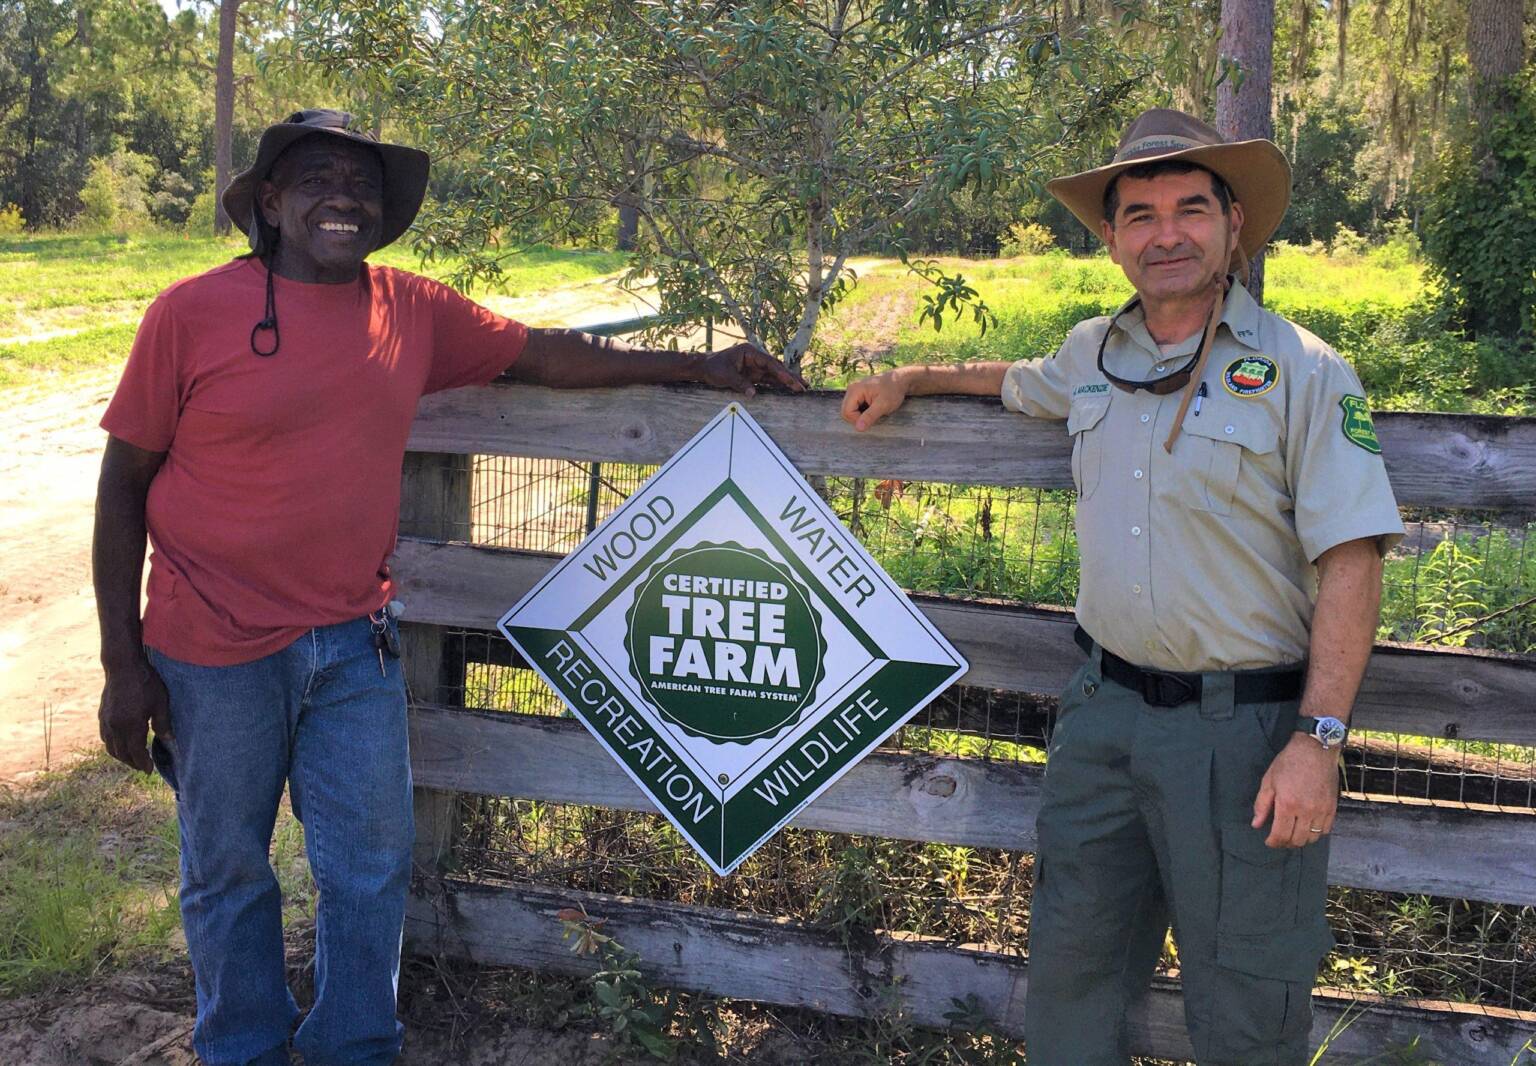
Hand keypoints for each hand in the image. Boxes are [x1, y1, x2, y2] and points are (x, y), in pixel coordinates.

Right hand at [99, 654, 171, 773]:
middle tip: (143, 767)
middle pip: (121, 753)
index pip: (135, 752)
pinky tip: (120, 744)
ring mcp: (106, 721)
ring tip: (132, 759)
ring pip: (110, 747)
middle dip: (132, 762)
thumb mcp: (160, 703)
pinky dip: (112, 745)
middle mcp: (115, 727)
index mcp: (130, 726)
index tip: (149, 770)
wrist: (123, 666)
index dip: (143, 763)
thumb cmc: (145, 683)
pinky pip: (105, 737)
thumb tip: (169, 740)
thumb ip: (163, 723)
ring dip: (121, 756)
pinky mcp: (102, 715)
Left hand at [697, 343, 805, 395]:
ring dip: (787, 382)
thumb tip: (754, 394)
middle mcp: (755, 358)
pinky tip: (788, 390)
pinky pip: (768, 381)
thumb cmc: (713, 367)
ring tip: (801, 389)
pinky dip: (777, 386)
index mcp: (750, 352)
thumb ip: (741, 384)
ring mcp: (755, 366)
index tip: (792, 381)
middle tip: (804, 386)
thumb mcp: (726, 376)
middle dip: (790, 377)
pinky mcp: (753, 375)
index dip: (782, 373)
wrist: (704, 367)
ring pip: (774, 375)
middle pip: (776, 368)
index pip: (770, 363)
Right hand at [841, 370, 907, 430]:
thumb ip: (870, 416)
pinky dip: (862, 411)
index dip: (857, 420)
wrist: (899, 380)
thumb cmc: (893, 390)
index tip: (872, 418)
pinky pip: (854, 407)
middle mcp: (851, 389)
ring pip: (850, 410)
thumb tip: (858, 428)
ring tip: (874, 410)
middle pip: (846, 412)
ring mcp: (853, 391)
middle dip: (858, 418)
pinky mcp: (857, 394)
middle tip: (874, 414)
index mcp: (855, 390)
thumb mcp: (883, 405)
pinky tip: (872, 407)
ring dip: (861, 415)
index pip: (846, 412)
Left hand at [1251, 734, 1339, 847]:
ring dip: (1301, 839)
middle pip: (1297, 840)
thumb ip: (1262, 805)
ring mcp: (1322, 810)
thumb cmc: (1289, 763)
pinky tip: (1308, 826)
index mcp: (1288, 804)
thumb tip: (1256, 824)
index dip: (1273, 842)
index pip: (1281, 835)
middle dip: (1286, 843)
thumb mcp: (1269, 781)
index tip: (1269, 841)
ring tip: (1293, 833)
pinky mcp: (1332, 807)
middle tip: (1280, 838)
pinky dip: (1316, 833)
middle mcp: (1306, 811)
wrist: (1315, 750)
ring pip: (1313, 838)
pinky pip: (1326, 830)